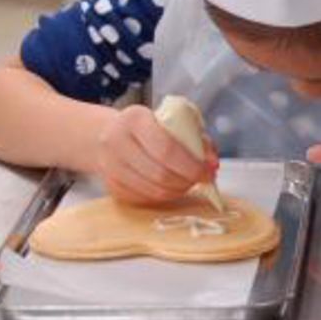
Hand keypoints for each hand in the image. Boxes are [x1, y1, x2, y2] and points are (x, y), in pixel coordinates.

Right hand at [94, 104, 217, 204]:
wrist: (108, 133)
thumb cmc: (149, 126)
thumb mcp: (173, 121)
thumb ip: (196, 139)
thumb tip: (212, 163)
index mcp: (135, 119)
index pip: (167, 148)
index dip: (191, 165)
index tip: (207, 171)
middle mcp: (116, 142)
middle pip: (160, 173)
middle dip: (187, 181)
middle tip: (200, 179)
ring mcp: (110, 166)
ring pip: (153, 190)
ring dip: (178, 191)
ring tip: (187, 182)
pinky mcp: (111, 186)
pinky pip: (144, 199)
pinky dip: (163, 197)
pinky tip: (171, 187)